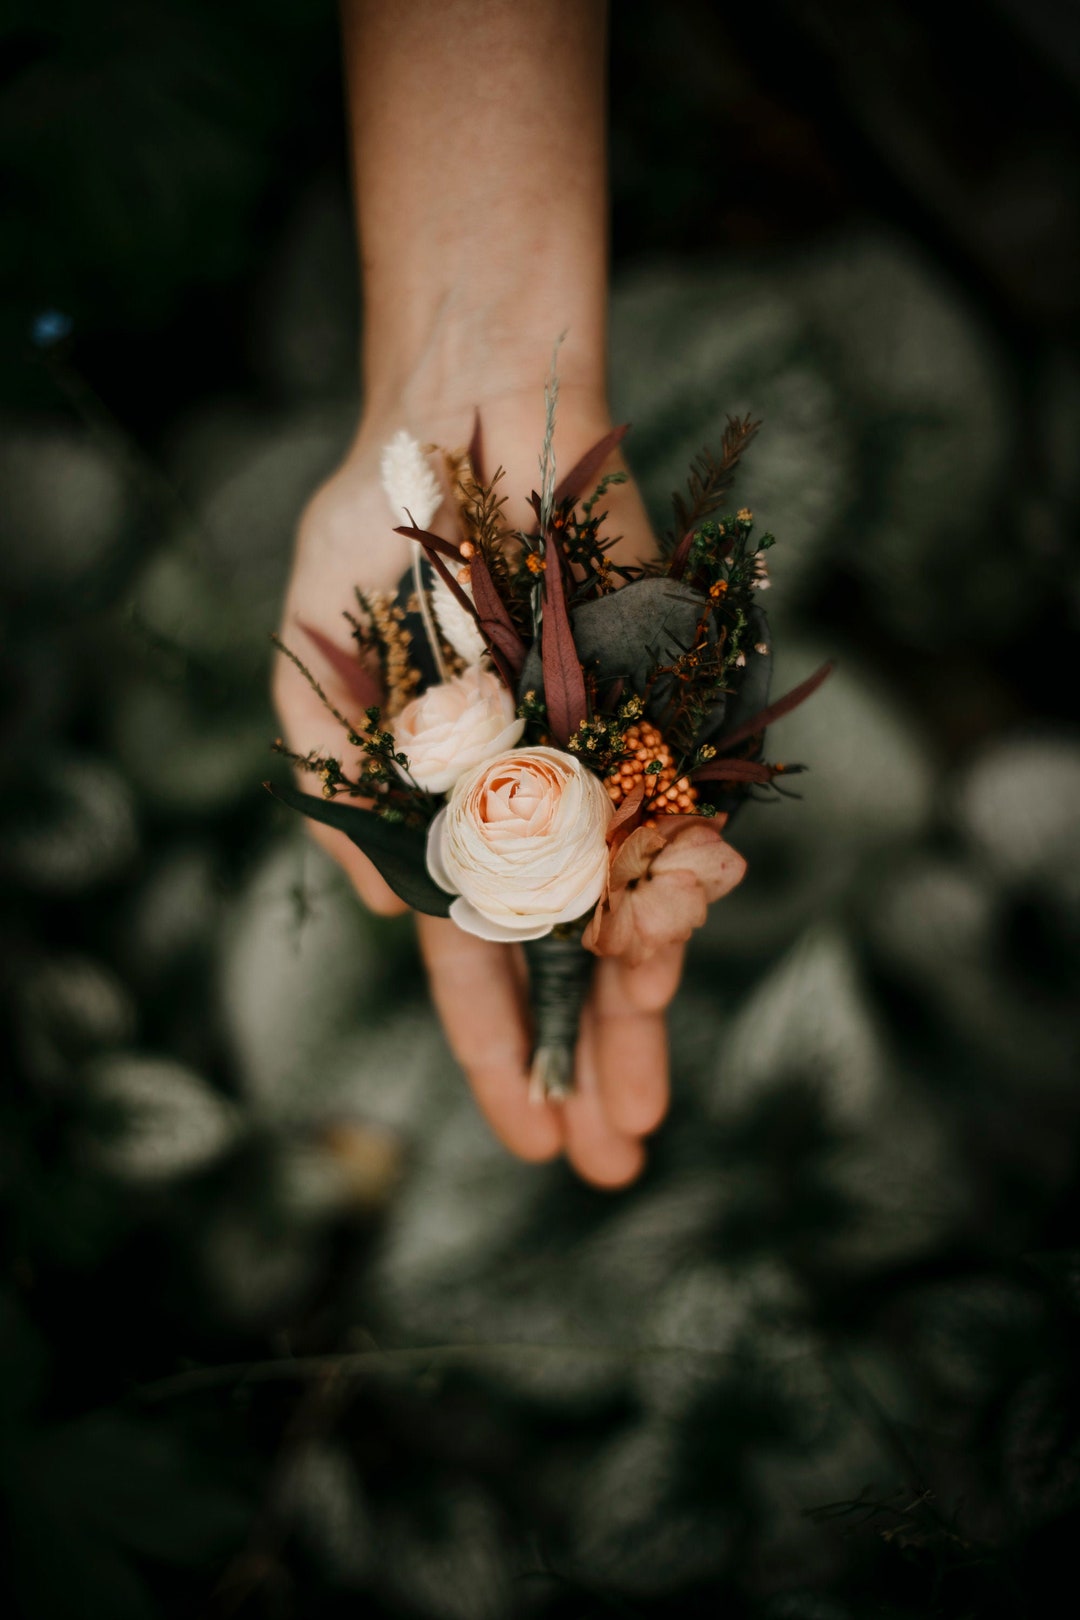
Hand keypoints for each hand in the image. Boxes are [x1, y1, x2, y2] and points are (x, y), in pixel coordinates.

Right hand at [274, 393, 678, 1186]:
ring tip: (645, 1105)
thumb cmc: (372, 550)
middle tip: (610, 1167)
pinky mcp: (657, 717)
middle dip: (585, 1067)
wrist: (465, 426)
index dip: (495, 1055)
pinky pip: (678, 814)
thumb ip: (350, 802)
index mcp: (446, 825)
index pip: (471, 968)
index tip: (527, 1140)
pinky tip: (683, 932)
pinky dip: (681, 875)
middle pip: (564, 968)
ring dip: (637, 1009)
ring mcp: (599, 771)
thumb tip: (393, 915)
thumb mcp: (319, 684)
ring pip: (630, 913)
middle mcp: (532, 814)